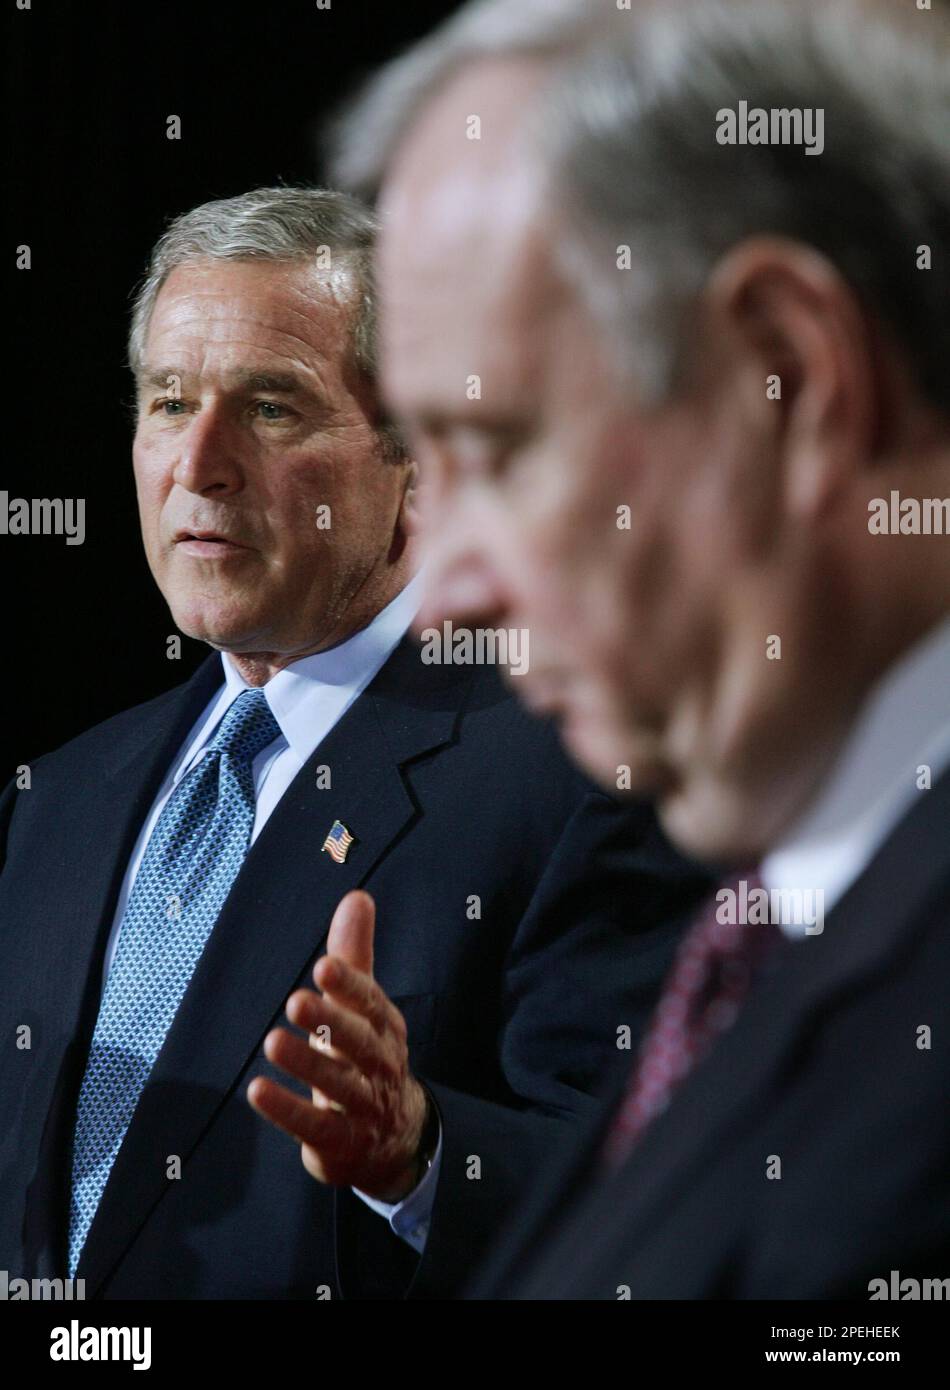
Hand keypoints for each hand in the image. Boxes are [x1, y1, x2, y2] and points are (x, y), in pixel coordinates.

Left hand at [247, 889, 430, 1200]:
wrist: (394, 1141)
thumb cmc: (367, 1060)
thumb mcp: (364, 1009)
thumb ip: (356, 954)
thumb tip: (356, 896)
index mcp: (385, 1029)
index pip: (372, 1004)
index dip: (351, 985)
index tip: (324, 965)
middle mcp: (380, 1066)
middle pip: (360, 1043)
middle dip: (331, 1021)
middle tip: (296, 1000)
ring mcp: (364, 1107)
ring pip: (338, 1084)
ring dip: (306, 1064)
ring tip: (272, 1041)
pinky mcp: (342, 1142)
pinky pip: (315, 1127)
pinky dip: (287, 1110)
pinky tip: (257, 1091)